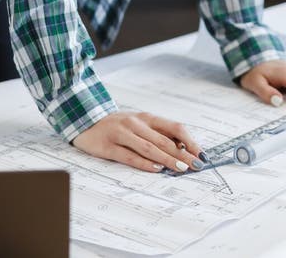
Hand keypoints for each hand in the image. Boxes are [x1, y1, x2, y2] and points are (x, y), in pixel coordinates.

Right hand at [72, 112, 203, 172]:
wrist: (85, 120)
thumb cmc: (118, 125)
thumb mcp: (139, 125)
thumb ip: (157, 134)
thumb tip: (182, 148)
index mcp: (146, 118)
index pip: (174, 127)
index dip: (189, 141)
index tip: (200, 154)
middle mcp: (136, 123)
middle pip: (164, 140)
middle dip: (182, 154)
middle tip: (196, 165)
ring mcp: (122, 134)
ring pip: (149, 147)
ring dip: (167, 159)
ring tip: (181, 169)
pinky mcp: (108, 146)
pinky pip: (129, 156)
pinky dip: (143, 163)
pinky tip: (156, 168)